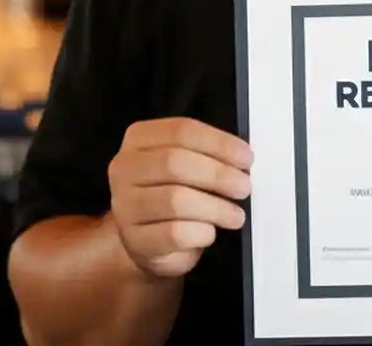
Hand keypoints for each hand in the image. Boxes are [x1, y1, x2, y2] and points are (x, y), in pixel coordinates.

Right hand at [107, 117, 252, 278]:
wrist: (146, 239)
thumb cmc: (172, 193)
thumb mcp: (186, 164)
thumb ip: (208, 154)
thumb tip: (242, 157)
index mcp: (139, 139)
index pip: (181, 131)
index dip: (219, 143)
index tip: (246, 158)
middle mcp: (125, 169)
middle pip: (175, 163)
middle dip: (218, 175)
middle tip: (244, 186)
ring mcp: (125, 206)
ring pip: (175, 200)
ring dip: (216, 208)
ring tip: (235, 215)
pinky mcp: (136, 239)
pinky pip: (175, 233)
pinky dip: (202, 232)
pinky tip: (211, 232)